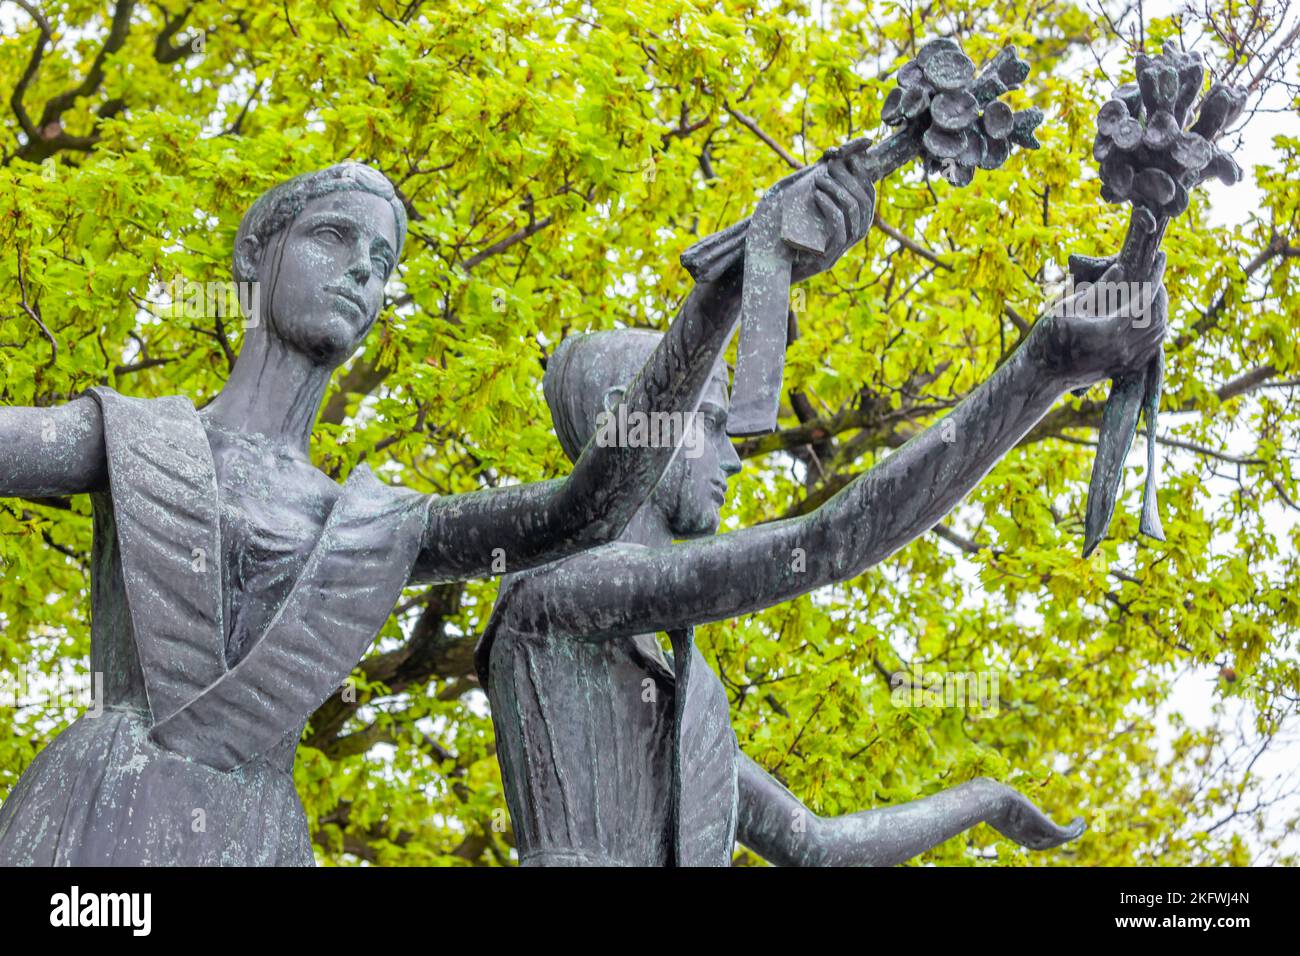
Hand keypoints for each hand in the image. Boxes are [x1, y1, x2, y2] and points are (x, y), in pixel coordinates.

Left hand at [789, 152, 875, 282]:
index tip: (852, 159)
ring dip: (839, 191)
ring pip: (855, 215)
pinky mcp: (827, 258)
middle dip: (850, 180)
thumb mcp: (805, 202)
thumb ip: (820, 184)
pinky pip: (838, 228)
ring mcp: (840, 250)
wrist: (769, 264)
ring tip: (821, 179)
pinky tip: (817, 195)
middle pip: (864, 204)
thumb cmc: (785, 230)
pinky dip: (830, 207)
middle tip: (832, 166)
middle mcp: (851, 238)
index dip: (863, 177)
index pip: (868, 198)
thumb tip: (832, 155)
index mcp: (851, 225)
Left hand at [978, 778, 1086, 850]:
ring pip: (1059, 838)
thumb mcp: (992, 797)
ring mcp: (1033, 832)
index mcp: (1014, 832)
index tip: (1054, 828)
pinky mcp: (1043, 825)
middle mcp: (1024, 837)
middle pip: (1048, 842)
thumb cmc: (986, 796)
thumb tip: (984, 782)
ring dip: (1074, 831)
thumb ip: (993, 795)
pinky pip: (1064, 833)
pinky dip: (1074, 829)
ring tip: (1082, 823)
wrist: (991, 798)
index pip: (1033, 839)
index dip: (1046, 837)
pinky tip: (1080, 820)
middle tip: (1074, 828)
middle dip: (1063, 837)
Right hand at [1027, 251, 1167, 391]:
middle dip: (1159, 293)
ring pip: (1158, 334)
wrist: (1041, 375)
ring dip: (1159, 311)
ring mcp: (1124, 362)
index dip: (1154, 276)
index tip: (1159, 257)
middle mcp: (1123, 349)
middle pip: (1157, 317)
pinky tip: (1147, 318)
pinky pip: (1150, 349)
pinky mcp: (1122, 369)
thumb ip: (1097, 290)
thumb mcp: (1068, 308)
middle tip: (1154, 275)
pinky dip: (1155, 331)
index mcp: (1110, 331)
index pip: (1144, 299)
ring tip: (1152, 293)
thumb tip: (1121, 269)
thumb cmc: (1047, 339)